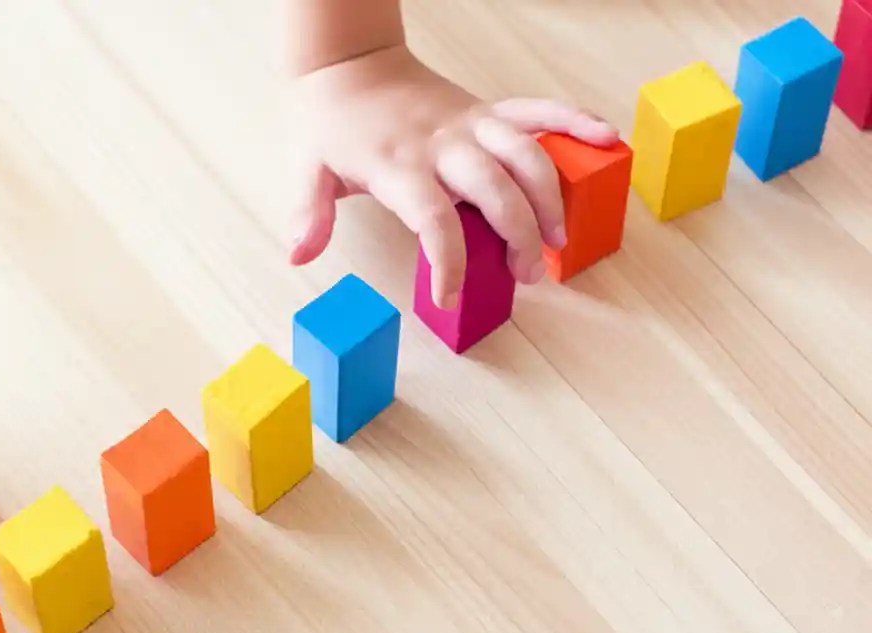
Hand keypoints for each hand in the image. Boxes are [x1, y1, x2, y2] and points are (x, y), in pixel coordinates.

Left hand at [289, 44, 618, 306]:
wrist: (347, 64)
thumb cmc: (330, 124)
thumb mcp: (307, 169)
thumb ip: (309, 213)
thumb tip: (299, 254)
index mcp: (398, 166)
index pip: (432, 220)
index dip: (447, 261)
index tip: (450, 295)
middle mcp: (441, 145)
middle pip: (494, 190)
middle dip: (518, 235)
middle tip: (528, 276)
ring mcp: (469, 124)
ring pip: (526, 154)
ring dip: (551, 197)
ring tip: (560, 239)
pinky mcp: (486, 109)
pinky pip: (537, 111)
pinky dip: (574, 121)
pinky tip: (606, 140)